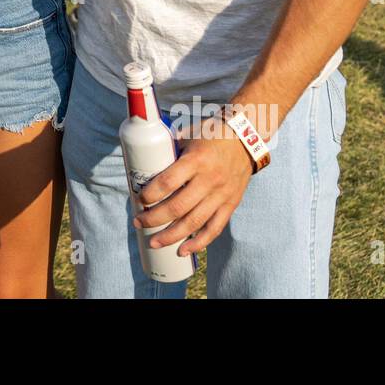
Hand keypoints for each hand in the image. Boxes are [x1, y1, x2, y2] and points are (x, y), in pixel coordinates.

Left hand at [136, 121, 254, 257]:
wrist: (246, 139)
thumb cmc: (211, 135)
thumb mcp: (189, 136)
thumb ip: (171, 151)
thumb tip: (145, 163)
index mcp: (196, 160)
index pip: (168, 182)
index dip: (150, 194)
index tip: (139, 198)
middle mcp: (209, 180)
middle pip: (178, 207)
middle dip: (154, 218)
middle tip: (138, 223)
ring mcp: (221, 194)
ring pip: (194, 222)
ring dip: (171, 236)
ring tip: (153, 242)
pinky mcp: (231, 204)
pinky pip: (214, 228)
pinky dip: (199, 242)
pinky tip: (183, 250)